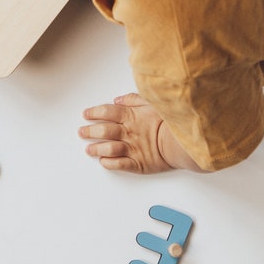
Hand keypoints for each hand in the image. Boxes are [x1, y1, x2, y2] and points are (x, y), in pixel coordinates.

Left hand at [79, 93, 198, 173]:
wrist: (182, 141)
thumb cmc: (169, 122)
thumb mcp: (152, 102)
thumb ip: (133, 99)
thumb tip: (118, 99)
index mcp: (131, 116)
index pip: (107, 112)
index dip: (94, 113)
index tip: (86, 114)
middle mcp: (129, 132)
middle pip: (104, 130)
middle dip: (90, 131)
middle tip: (81, 132)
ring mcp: (133, 148)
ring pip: (108, 148)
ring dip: (96, 149)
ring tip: (88, 150)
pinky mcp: (139, 163)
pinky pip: (120, 164)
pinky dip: (109, 163)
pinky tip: (103, 162)